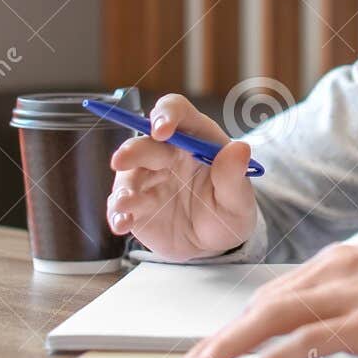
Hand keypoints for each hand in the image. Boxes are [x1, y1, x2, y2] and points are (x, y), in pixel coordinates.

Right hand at [105, 93, 257, 261]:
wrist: (214, 246)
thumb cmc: (228, 211)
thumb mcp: (239, 199)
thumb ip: (234, 175)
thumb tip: (239, 148)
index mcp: (194, 138)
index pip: (176, 111)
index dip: (166, 115)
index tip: (161, 130)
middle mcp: (166, 154)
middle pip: (144, 143)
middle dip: (131, 151)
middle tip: (121, 160)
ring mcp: (148, 179)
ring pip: (128, 175)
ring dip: (123, 188)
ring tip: (125, 204)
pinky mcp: (135, 205)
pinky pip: (120, 206)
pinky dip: (118, 214)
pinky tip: (122, 224)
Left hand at [167, 243, 357, 357]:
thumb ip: (348, 303)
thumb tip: (317, 331)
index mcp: (337, 262)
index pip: (270, 294)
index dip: (234, 323)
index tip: (207, 346)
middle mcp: (335, 271)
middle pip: (259, 304)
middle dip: (217, 338)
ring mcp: (351, 294)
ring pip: (271, 317)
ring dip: (228, 347)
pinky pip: (309, 338)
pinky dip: (274, 355)